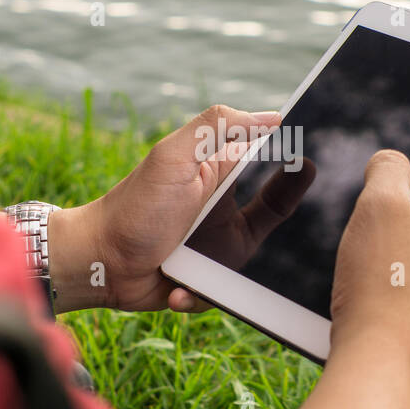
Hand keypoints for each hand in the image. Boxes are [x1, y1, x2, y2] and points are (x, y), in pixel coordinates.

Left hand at [48, 105, 308, 312]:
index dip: (296, 162)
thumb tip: (273, 116)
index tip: (311, 164)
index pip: (274, 159)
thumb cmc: (133, 208)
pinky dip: (204, 292)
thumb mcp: (173, 157)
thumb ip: (217, 127)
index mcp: (222, 171)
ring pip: (262, 260)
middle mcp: (228, 206)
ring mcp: (221, 245)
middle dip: (278, 223)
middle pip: (279, 211)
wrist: (98, 264)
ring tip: (199, 267)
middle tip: (251, 227)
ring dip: (233, 269)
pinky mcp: (212, 281)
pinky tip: (177, 289)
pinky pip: (230, 292)